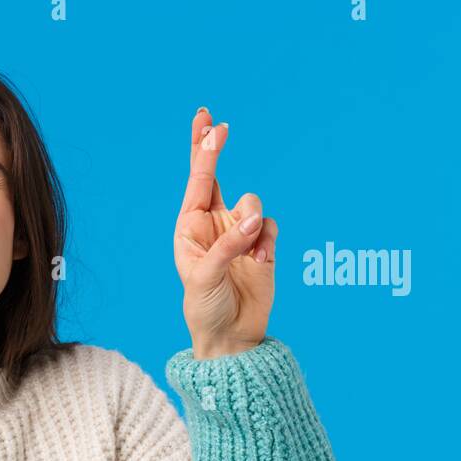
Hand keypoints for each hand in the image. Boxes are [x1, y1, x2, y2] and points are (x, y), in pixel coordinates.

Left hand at [173, 108, 277, 359]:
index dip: (203, 151)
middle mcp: (213, 224)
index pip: (197, 181)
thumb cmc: (205, 307)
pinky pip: (271, 226)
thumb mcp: (206, 277)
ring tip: (248, 254)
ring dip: (251, 223)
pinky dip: (267, 242)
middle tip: (218, 125)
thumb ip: (229, 246)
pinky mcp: (263, 244)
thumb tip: (256, 219)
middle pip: (216, 175)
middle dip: (214, 150)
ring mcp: (239, 232)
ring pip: (252, 203)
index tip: (210, 124)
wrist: (231, 336)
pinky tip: (259, 264)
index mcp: (190, 227)